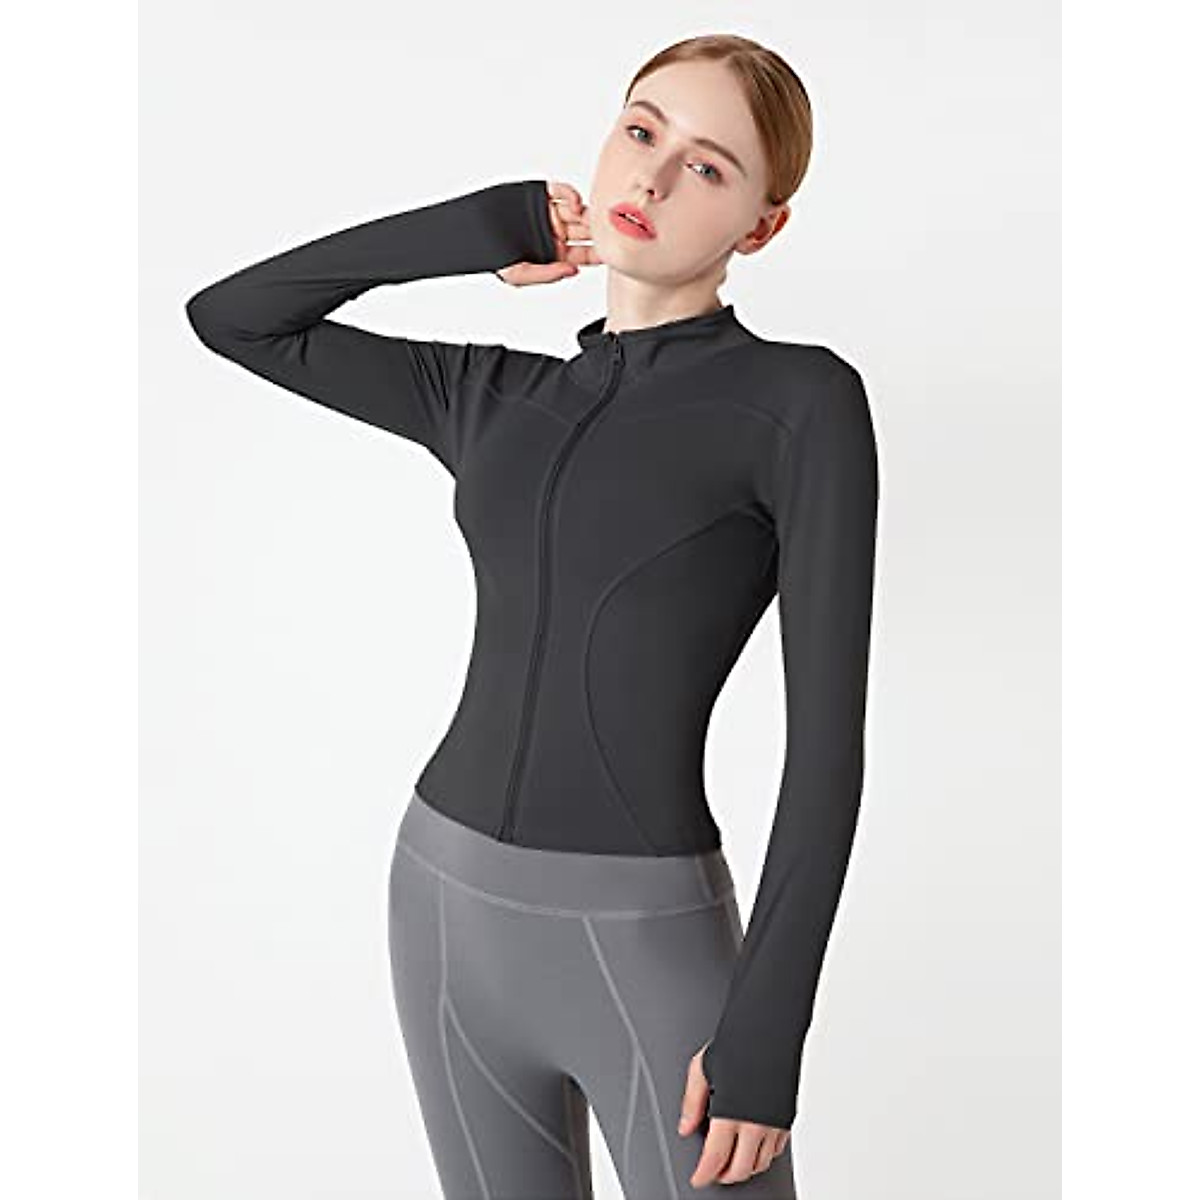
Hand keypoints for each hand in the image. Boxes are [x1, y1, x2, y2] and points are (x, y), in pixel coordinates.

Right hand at [495, 180, 602, 285]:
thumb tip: (573, 271)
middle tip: (607, 231)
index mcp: (554, 252)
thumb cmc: (492, 257)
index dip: (597, 252)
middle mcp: (554, 232)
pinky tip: (575, 205)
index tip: (609, 253)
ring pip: (575, 210)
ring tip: (589, 220)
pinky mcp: (539, 193)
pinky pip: (560, 191)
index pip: (583, 253)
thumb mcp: (518, 275)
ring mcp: (548, 211)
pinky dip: (571, 195)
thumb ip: (547, 274)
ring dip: (586, 214)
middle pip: (584, 229)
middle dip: (597, 230)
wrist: (470, 233)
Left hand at [679, 1042, 790, 1187]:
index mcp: (731, 1113)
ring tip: (731, 1161)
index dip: (704, 1174)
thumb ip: (692, 1103)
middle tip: (713, 1172)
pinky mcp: (787, 1117)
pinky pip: (777, 1150)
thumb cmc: (737, 1042)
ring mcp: (774, 1122)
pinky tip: (753, 1146)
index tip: (698, 1179)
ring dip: (745, 1168)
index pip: (715, 1158)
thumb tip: (685, 1128)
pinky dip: (763, 1155)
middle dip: (724, 1176)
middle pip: (740, 1170)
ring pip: (761, 1164)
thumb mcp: (702, 1068)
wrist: (770, 1027)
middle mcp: (755, 1123)